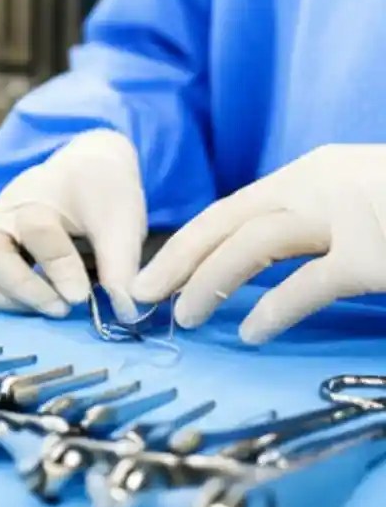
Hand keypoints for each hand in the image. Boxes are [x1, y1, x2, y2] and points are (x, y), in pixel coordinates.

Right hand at [0, 129, 147, 319]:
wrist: (82, 172)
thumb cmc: (100, 194)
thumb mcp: (121, 221)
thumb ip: (121, 265)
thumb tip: (124, 312)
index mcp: (38, 196)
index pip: (38, 230)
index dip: (60, 267)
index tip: (81, 296)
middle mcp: (1, 212)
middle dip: (19, 285)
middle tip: (59, 307)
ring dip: (4, 296)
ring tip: (48, 308)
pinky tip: (31, 304)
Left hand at [131, 145, 385, 343]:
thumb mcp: (360, 196)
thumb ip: (316, 217)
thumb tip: (276, 250)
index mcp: (313, 173)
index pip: (232, 209)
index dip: (187, 244)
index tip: (154, 272)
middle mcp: (320, 185)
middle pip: (226, 222)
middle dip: (176, 259)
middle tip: (142, 293)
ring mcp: (345, 215)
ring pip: (253, 246)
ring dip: (208, 282)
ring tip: (184, 318)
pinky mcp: (371, 254)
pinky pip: (307, 284)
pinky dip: (272, 309)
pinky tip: (250, 332)